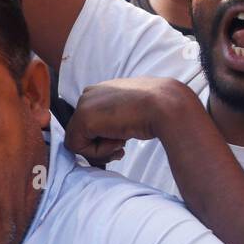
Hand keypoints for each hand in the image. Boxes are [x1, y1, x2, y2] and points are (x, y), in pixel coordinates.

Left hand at [63, 77, 194, 165]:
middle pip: (83, 132)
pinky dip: (98, 153)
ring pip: (79, 141)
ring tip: (121, 144)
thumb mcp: (132, 111)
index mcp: (101, 91)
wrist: (164, 106)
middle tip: (121, 148)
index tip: (121, 142)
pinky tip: (118, 143)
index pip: (91, 122)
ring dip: (101, 150)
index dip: (104, 138)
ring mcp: (84, 105)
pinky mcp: (83, 119)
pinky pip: (78, 147)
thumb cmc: (155, 109)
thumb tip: (110, 135)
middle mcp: (89, 94)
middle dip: (100, 146)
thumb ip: (116, 119)